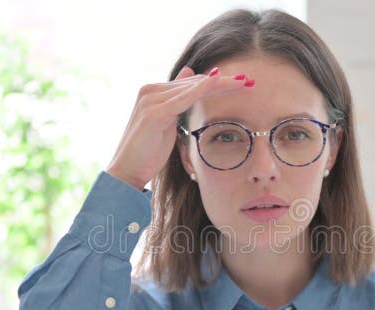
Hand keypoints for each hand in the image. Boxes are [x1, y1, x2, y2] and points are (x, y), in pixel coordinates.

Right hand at [105, 66, 253, 190]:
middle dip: (223, 81)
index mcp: (153, 92)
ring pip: (193, 87)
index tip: (240, 83)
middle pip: (194, 81)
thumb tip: (188, 72)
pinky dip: (203, 89)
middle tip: (249, 80)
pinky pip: (184, 97)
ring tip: (243, 82)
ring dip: (220, 83)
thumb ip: (177, 101)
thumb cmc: (147, 153)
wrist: (126, 171)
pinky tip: (220, 83)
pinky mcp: (154, 111)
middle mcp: (150, 90)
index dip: (216, 82)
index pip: (191, 83)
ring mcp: (150, 99)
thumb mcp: (167, 124)